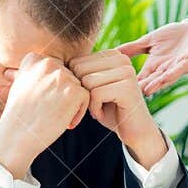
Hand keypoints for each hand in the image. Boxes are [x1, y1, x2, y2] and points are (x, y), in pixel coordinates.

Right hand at [0, 54, 88, 179]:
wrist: (17, 135)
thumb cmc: (18, 115)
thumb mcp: (20, 84)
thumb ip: (34, 73)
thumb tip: (44, 68)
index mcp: (34, 59)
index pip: (56, 68)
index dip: (53, 87)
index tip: (42, 101)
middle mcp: (49, 64)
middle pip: (69, 76)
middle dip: (64, 95)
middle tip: (51, 112)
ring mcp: (62, 77)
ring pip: (78, 87)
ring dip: (72, 104)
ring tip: (57, 117)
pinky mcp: (74, 91)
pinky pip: (86, 98)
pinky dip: (79, 112)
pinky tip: (66, 123)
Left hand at [69, 49, 167, 167]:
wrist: (134, 132)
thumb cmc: (110, 109)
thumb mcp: (93, 87)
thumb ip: (81, 72)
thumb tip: (53, 61)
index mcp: (112, 54)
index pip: (76, 62)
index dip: (77, 84)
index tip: (91, 96)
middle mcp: (122, 59)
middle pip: (80, 69)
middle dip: (82, 92)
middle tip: (95, 104)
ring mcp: (127, 72)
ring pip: (87, 82)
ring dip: (88, 102)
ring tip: (101, 108)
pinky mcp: (127, 88)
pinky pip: (95, 94)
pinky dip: (95, 109)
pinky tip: (103, 113)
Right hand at [122, 19, 187, 96]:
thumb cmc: (174, 36)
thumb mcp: (149, 40)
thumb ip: (132, 48)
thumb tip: (112, 52)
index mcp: (153, 66)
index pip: (139, 77)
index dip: (129, 83)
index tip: (116, 91)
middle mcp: (163, 70)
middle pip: (150, 81)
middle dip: (141, 88)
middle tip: (128, 95)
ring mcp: (176, 67)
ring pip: (164, 78)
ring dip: (156, 85)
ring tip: (145, 91)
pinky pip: (179, 69)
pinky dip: (172, 74)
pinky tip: (164, 78)